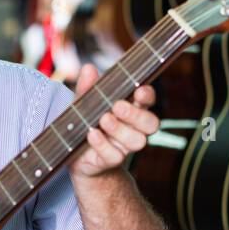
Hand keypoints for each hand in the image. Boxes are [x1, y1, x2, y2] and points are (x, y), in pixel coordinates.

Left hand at [70, 63, 159, 179]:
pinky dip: (103, 144)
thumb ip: (87, 88)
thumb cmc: (86, 122)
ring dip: (120, 129)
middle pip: (151, 123)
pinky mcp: (113, 160)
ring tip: (103, 120)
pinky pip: (115, 156)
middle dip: (136, 115)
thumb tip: (88, 69)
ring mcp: (125, 146)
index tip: (139, 91)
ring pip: (138, 141)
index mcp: (132, 108)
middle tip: (117, 106)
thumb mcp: (84, 102)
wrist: (76, 156)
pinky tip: (92, 134)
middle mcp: (134, 128)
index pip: (148, 100)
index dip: (147, 95)